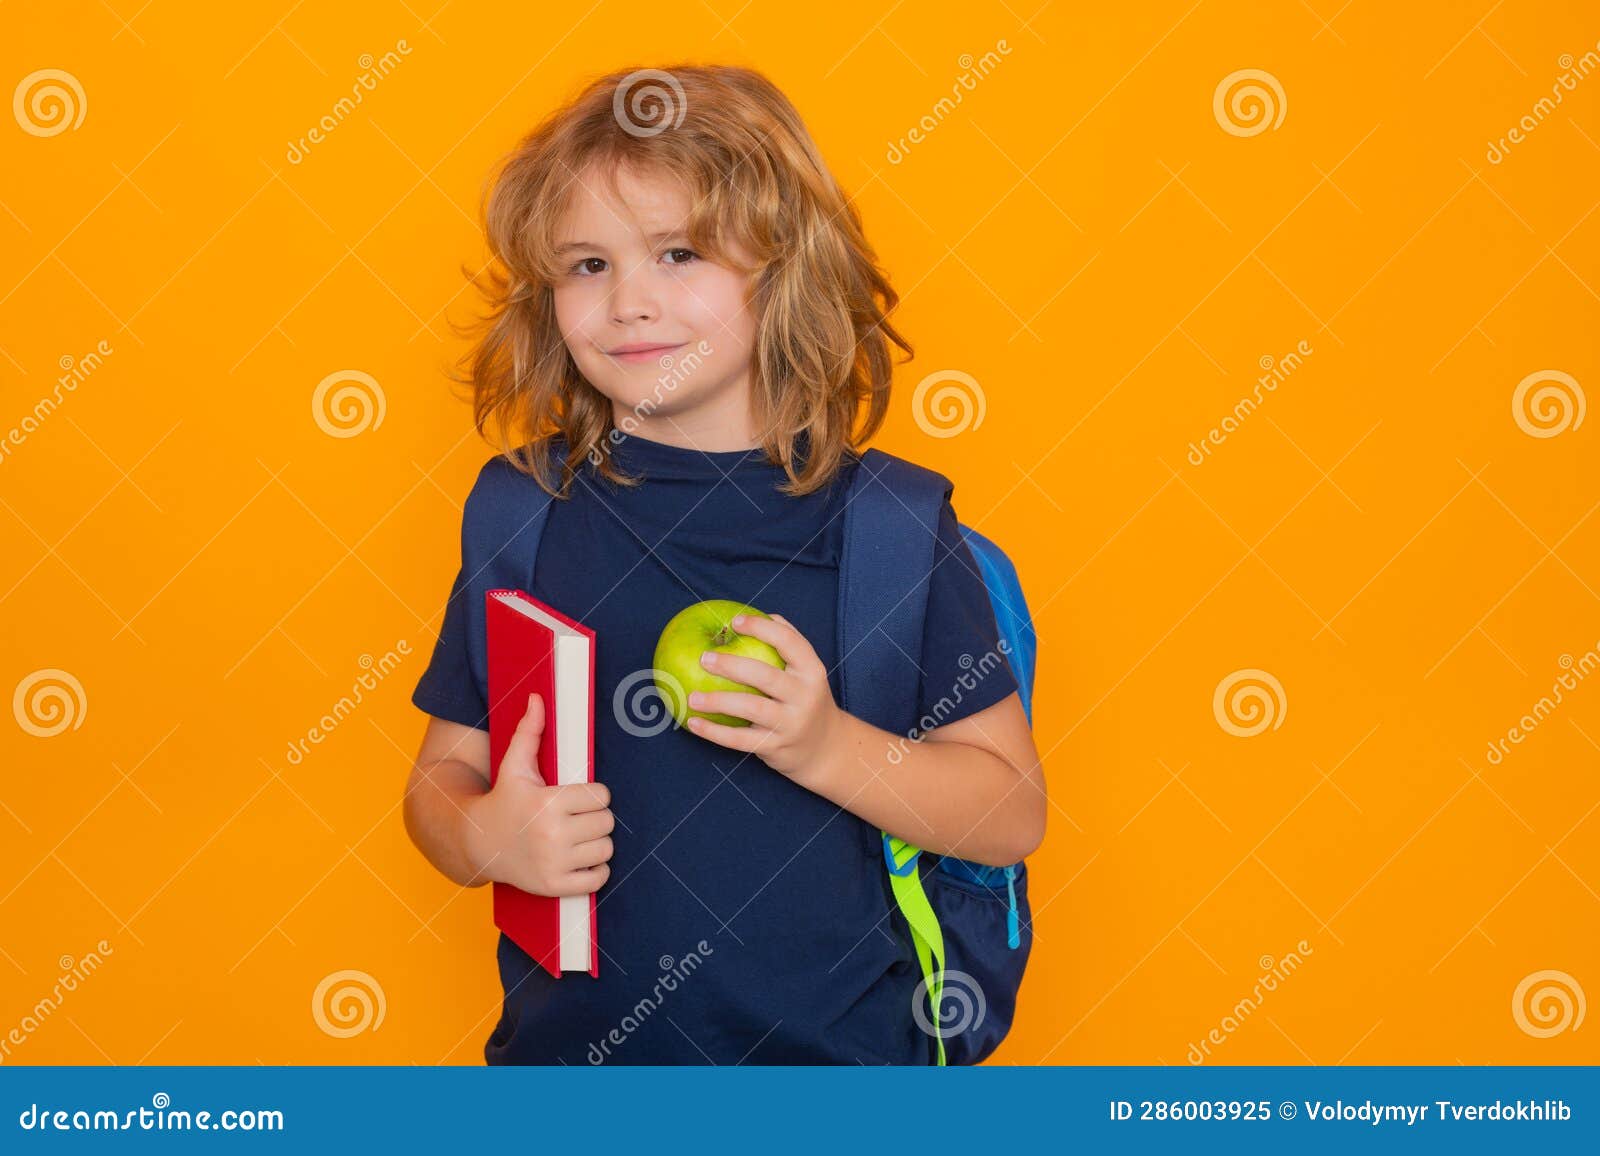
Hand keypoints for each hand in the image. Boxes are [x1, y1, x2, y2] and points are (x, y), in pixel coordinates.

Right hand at [466, 693, 613, 895]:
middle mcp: (552, 834)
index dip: (592, 795)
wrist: (478, 844)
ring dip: (596, 844)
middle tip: (576, 818)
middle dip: (595, 818)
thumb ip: (529, 732)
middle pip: (607, 822)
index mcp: (548, 803)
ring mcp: (554, 863)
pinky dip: (595, 871)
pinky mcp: (555, 886)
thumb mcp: (515, 766)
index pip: (601, 796)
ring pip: (606, 849)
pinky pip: (598, 878)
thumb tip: (537, 698)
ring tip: (576, 838)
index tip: (577, 798)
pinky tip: (578, 859)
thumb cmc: (503, 801)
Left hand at [684, 612, 843, 784]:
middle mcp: (804, 696)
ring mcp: (791, 723)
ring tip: (692, 696)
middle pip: (766, 676)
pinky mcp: (775, 747)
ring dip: (719, 701)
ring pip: (751, 708)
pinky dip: (714, 732)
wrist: (826, 748)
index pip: (789, 642)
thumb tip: (761, 615)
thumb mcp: (807, 672)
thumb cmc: (806, 700)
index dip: (762, 628)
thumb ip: (790, 643)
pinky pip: (740, 739)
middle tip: (704, 658)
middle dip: (732, 665)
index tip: (735, 621)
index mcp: (812, 671)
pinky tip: (693, 722)